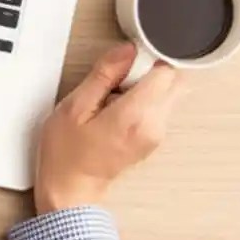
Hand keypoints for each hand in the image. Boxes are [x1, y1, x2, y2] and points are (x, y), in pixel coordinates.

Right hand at [34, 42, 186, 213]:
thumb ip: (103, 74)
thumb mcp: (74, 106)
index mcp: (135, 116)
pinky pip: (159, 108)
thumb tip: (126, 51)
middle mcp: (154, 126)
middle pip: (173, 81)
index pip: (165, 72)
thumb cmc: (66, 152)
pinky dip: (143, 102)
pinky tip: (115, 111)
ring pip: (168, 94)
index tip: (120, 66)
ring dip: (145, 88)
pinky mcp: (154, 138)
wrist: (71, 188)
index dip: (144, 61)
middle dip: (148, 74)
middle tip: (114, 84)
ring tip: (111, 100)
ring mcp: (157, 134)